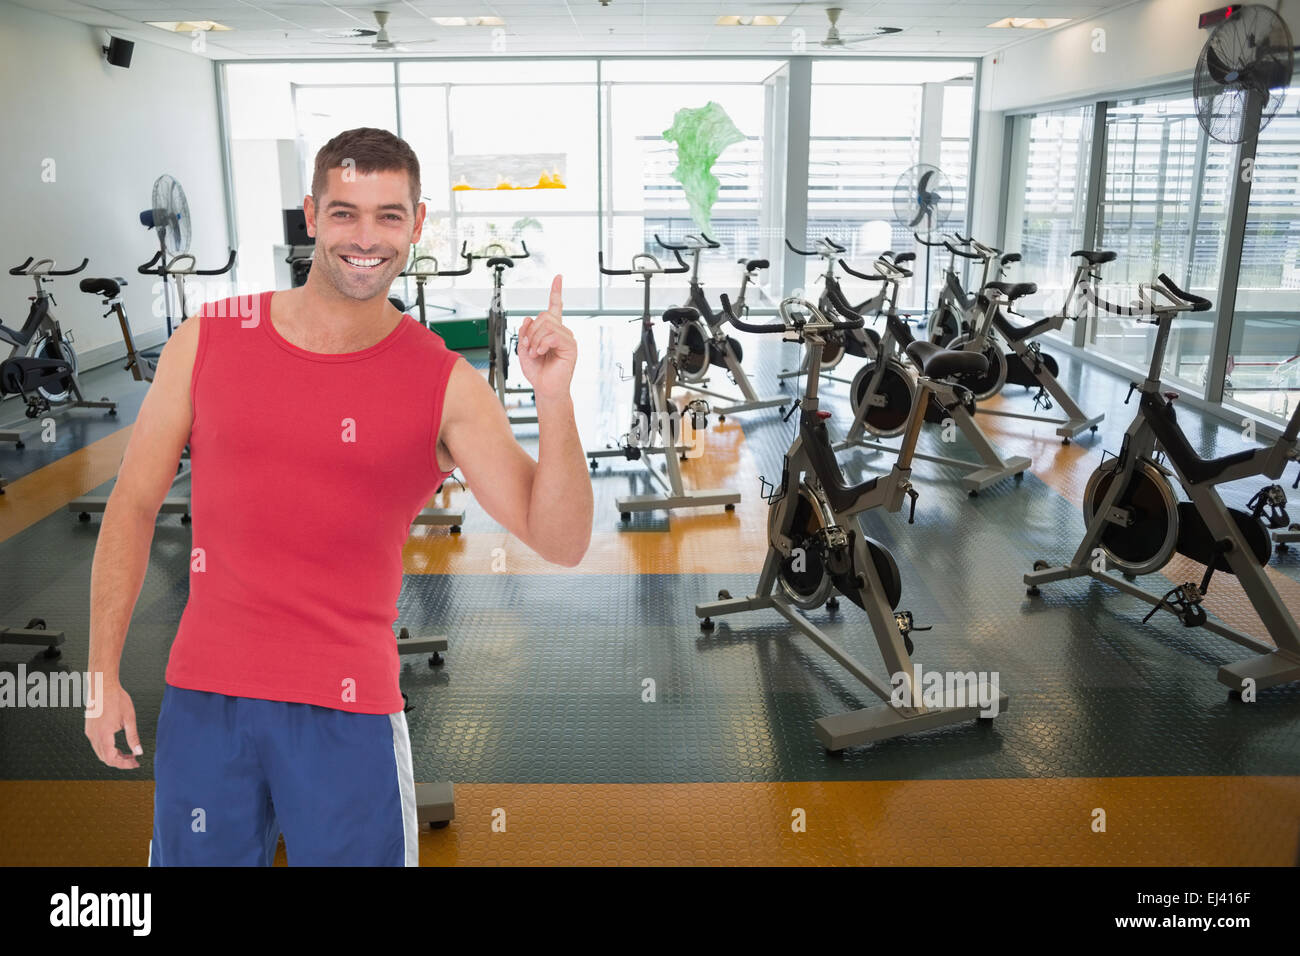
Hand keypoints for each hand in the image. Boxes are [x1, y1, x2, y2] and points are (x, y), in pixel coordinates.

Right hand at [85, 680, 142, 768]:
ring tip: (128, 754)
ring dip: (114, 756)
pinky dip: (107, 749)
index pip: (112, 759)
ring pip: (100, 753)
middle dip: (120, 762)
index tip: (136, 763)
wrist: (103, 685)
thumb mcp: (129, 719)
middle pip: (105, 758)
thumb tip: (139, 752)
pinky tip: (118, 746)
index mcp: (103, 735)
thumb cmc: (117, 699)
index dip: (124, 764)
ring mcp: (90, 733)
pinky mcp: (89, 729)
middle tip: (134, 760)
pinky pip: (97, 745)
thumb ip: (133, 737)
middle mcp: (93, 736)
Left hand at [516, 275, 576, 402]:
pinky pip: (553, 335)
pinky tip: (541, 352)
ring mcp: (567, 338)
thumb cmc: (537, 372)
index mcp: (551, 331)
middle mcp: (561, 332)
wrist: (545, 388)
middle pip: (543, 316)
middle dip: (531, 331)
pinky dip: (542, 343)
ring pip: (546, 325)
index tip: (558, 278)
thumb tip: (528, 318)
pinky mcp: (570, 347)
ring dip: (535, 340)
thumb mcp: (523, 349)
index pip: (555, 307)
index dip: (556, 291)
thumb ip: (524, 333)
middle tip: (529, 347)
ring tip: (535, 353)